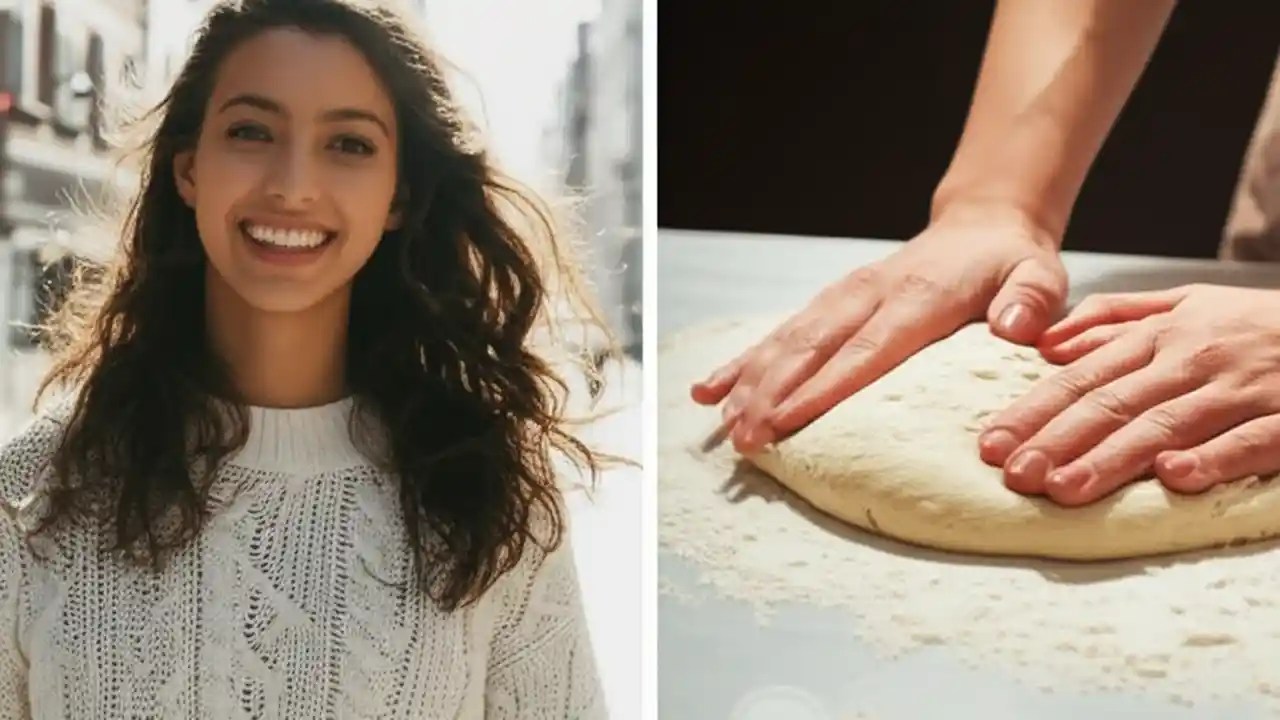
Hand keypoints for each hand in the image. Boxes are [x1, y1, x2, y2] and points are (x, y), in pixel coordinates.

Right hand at [690, 207, 1067, 453]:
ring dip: (752, 383)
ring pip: (786, 341)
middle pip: (811, 349)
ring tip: (725, 425)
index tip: (786, 421)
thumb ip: (1030, 299)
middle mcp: (868, 294)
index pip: (864, 350)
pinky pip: (778, 334)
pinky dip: (742, 362)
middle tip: (746, 438)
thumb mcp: (1039, 274)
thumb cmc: (1010, 264)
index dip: (822, 388)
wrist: (980, 225)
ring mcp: (842, 297)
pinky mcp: (828, 303)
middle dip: (772, 395)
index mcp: (916, 297)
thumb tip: (1013, 327)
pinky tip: (708, 391)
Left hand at [978, 284, 1279, 505]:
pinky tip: (1172, 479)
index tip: (992, 444)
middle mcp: (1193, 359)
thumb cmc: (1257, 322)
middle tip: (1015, 475)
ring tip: (1065, 489)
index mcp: (1162, 335)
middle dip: (1058, 440)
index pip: (1083, 377)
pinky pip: (1248, 440)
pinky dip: (1211, 458)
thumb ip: (1116, 317)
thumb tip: (1046, 342)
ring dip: (1113, 458)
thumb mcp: (1187, 302)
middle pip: (1113, 403)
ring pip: (1167, 424)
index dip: (1035, 411)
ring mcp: (1242, 389)